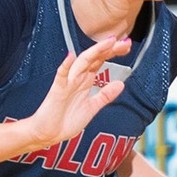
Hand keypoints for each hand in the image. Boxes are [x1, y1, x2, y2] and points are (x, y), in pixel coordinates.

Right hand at [23, 37, 129, 151]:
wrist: (48, 134)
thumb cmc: (67, 120)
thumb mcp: (92, 107)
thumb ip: (105, 95)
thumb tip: (121, 84)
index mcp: (85, 81)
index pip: (101, 62)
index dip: (113, 53)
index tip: (127, 46)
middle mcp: (77, 79)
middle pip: (94, 59)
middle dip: (109, 49)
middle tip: (124, 42)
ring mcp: (67, 83)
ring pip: (81, 64)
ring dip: (94, 52)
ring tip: (107, 42)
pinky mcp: (57, 91)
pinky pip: (61, 76)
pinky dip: (66, 66)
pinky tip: (71, 56)